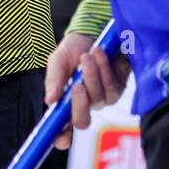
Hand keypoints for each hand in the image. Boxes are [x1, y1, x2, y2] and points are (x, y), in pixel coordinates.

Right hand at [44, 32, 131, 149]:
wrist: (94, 31)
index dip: (60, 138)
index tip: (60, 138)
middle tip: (77, 83)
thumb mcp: (58, 60)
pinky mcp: (117, 88)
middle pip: (82, 121)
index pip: (62, 130)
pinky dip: (105, 70)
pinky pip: (113, 88)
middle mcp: (84, 105)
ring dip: (93, 76)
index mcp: (65, 103)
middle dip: (79, 103)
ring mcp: (102, 99)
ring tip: (88, 55)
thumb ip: (54, 79)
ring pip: (98, 100)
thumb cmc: (73, 49)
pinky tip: (100, 54)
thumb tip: (50, 101)